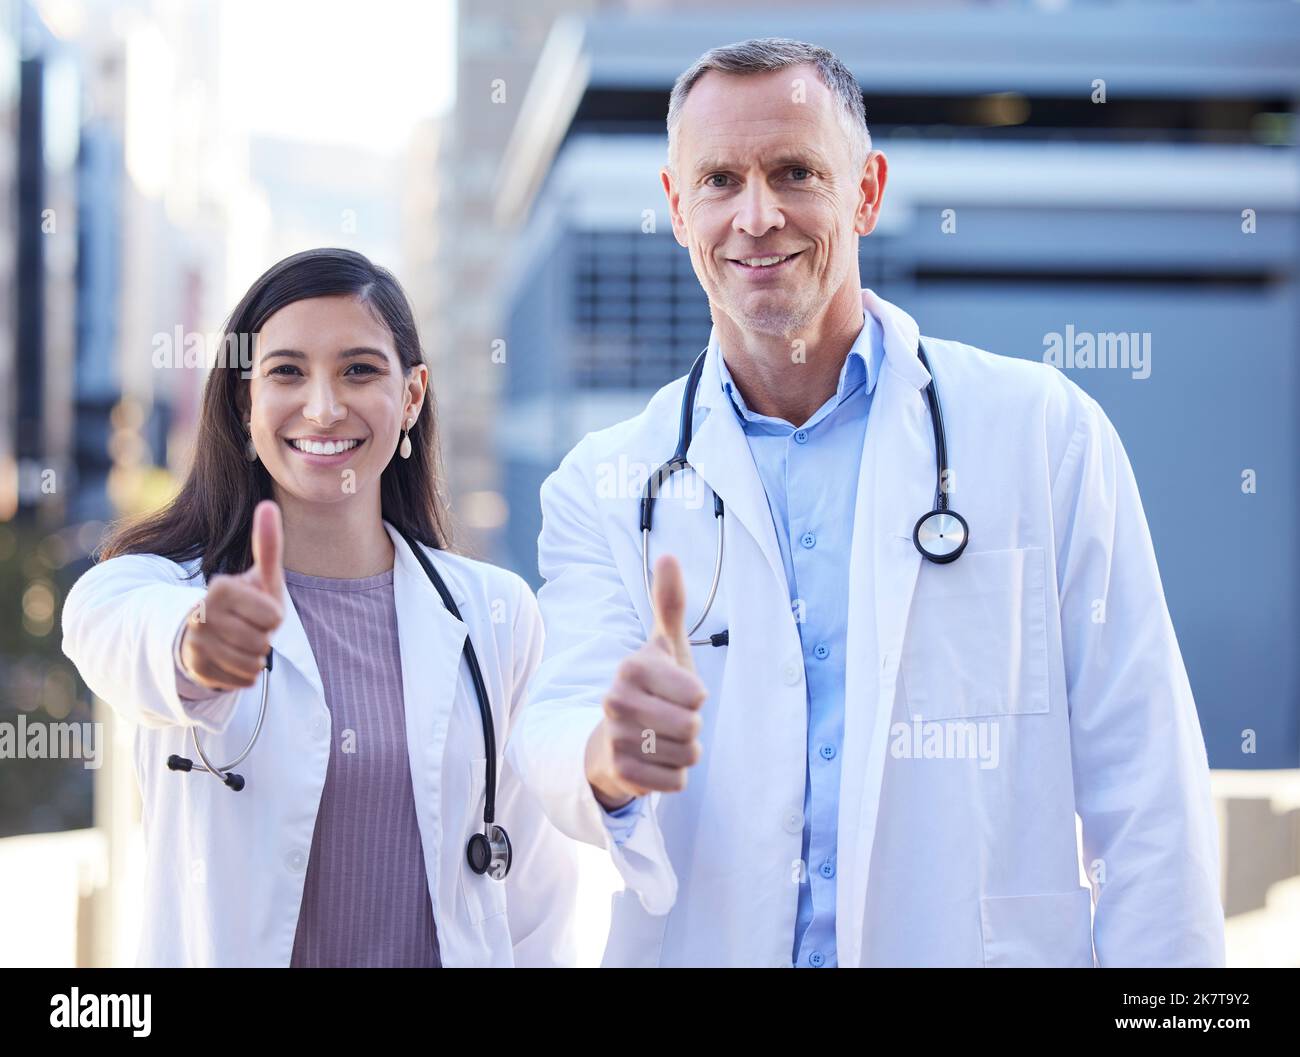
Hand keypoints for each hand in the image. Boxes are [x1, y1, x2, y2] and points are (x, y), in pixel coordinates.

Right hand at [178, 499, 284, 690]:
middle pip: (262, 641)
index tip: (257, 608)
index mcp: (220, 588)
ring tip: (241, 642)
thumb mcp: (261, 575)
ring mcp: (194, 645)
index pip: (273, 616)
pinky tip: (232, 659)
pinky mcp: (196, 671)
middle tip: (249, 627)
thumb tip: (268, 504)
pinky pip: (243, 681)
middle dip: (264, 637)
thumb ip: (268, 543)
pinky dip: (245, 674)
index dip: (273, 615)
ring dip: (255, 656)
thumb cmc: (246, 601)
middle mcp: (201, 615)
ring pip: (252, 663)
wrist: (211, 632)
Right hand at [584, 554, 705, 810]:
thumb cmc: (649, 689)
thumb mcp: (663, 646)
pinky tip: (652, 761)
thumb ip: (669, 603)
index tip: (674, 692)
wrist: (609, 743)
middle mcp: (616, 700)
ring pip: (687, 754)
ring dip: (682, 751)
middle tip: (668, 720)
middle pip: (693, 727)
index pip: (697, 694)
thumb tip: (669, 555)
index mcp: (631, 667)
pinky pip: (676, 781)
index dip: (695, 696)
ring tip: (659, 740)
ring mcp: (616, 738)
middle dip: (691, 728)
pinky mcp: (620, 774)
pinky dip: (672, 776)